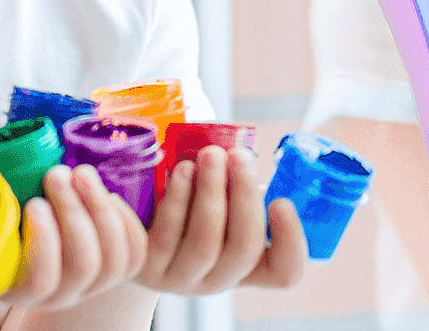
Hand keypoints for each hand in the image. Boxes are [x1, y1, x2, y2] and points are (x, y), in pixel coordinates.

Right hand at [0, 164, 147, 310]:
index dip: (44, 246)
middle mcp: (59, 293)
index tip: (31, 202)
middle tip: (56, 174)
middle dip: (75, 216)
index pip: (40, 284)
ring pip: (113, 260)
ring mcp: (91, 282)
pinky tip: (103, 189)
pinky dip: (124, 219)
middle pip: (83, 267)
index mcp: (18, 288)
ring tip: (80, 172)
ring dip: (100, 210)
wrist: (15, 225)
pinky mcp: (116, 263)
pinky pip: (135, 252)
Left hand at [136, 145, 308, 293]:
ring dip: (211, 193)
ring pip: (205, 245)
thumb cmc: (190, 204)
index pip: (285, 273)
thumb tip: (244, 147)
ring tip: (211, 154)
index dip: (291, 241)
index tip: (281, 201)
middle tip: (239, 155)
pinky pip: (167, 236)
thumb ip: (240, 184)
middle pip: (244, 250)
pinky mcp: (148, 269)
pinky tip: (183, 170)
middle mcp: (219, 280)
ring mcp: (182, 279)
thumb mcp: (223, 199)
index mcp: (249, 267)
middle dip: (244, 197)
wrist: (136, 229)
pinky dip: (178, 199)